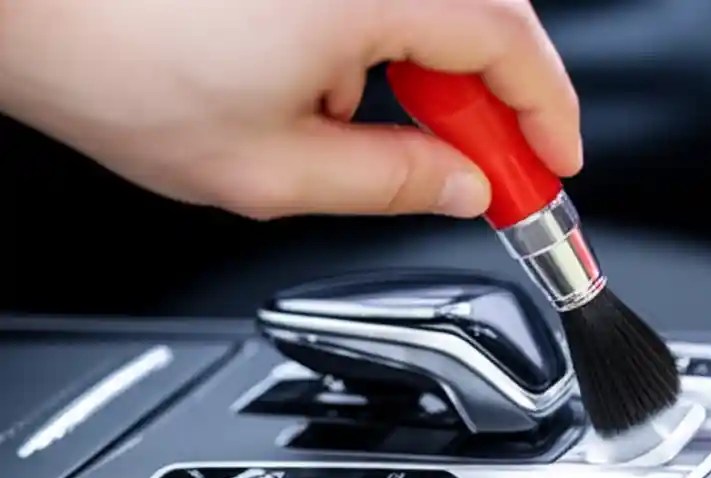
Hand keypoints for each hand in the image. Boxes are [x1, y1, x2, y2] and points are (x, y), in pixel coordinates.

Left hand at [0, 0, 580, 218]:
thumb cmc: (115, 62)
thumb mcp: (273, 169)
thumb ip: (393, 184)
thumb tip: (463, 188)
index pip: (511, 47)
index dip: (548, 115)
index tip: (556, 163)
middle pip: (484, 19)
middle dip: (498, 104)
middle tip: (493, 171)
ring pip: (433, 6)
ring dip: (436, 75)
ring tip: (401, 140)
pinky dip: (385, 41)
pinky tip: (339, 87)